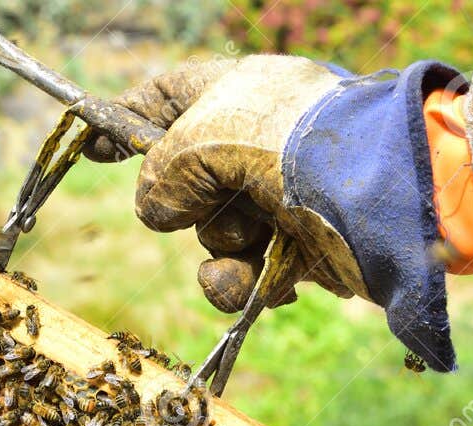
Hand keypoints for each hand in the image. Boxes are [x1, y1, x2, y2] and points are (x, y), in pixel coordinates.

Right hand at [84, 56, 369, 312]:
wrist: (380, 195)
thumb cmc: (286, 146)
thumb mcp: (200, 142)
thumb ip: (159, 173)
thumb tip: (157, 209)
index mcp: (239, 94)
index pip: (168, 98)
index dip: (126, 122)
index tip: (92, 151)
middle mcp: (261, 142)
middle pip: (188, 182)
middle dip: (189, 207)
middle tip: (209, 203)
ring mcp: (283, 195)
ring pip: (216, 236)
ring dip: (223, 250)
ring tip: (253, 243)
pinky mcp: (303, 248)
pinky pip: (248, 274)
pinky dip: (246, 284)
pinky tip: (264, 281)